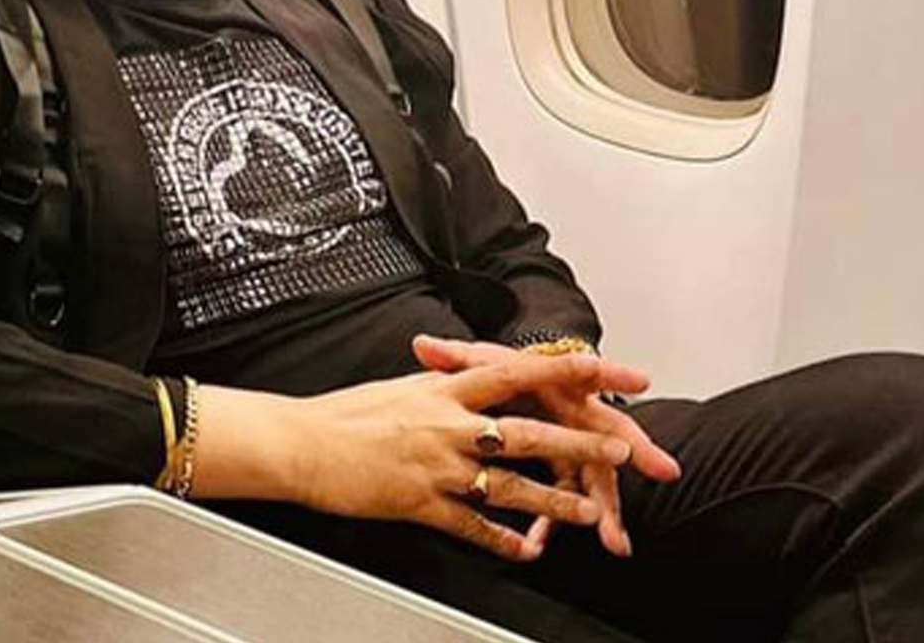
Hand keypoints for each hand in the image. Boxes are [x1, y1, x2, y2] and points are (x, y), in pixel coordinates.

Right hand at [191, 367, 640, 561]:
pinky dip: (501, 540)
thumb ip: (442, 382)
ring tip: (590, 513)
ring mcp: (437, 465)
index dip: (572, 373)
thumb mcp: (402, 385)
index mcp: (445, 388)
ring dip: (554, 502)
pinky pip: (471, 525)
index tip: (612, 372)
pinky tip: (526, 551)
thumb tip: (468, 373)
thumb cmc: (345, 415)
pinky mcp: (420, 502)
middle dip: (581, 445)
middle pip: (529, 433)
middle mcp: (448, 424)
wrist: (301, 443)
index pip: (522, 372)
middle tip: (623, 452)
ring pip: (510, 485)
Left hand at [411, 336, 680, 557]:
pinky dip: (561, 521)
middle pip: (612, 432)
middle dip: (639, 450)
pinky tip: (550, 542)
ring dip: (608, 509)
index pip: (586, 373)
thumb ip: (456, 358)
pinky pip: (569, 497)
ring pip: (597, 477)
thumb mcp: (481, 364)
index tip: (640, 380)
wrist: (513, 387)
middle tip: (662, 469)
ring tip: (614, 539)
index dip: (614, 372)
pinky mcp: (566, 469)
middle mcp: (575, 414)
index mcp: (556, 382)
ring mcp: (575, 444)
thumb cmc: (504, 375)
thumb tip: (424, 345)